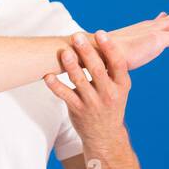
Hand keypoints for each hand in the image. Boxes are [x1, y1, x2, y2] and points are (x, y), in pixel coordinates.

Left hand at [45, 30, 128, 147]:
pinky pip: (65, 95)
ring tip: (64, 51)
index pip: (117, 64)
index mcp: (121, 85)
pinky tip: (47, 76)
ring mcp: (93, 103)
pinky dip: (55, 86)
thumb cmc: (110, 104)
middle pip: (97, 70)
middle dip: (87, 52)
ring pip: (80, 81)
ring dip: (71, 66)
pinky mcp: (78, 109)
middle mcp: (109, 94)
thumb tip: (98, 42)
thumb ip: (110, 70)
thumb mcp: (118, 88)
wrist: (105, 135)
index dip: (109, 48)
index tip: (100, 33)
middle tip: (77, 36)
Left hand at [105, 1, 168, 69]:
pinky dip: (158, 23)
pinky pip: (150, 27)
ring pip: (163, 21)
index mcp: (159, 29)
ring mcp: (141, 32)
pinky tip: (155, 23)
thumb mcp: (155, 43)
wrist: (97, 51)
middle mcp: (151, 28)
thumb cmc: (126, 50)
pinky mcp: (131, 39)